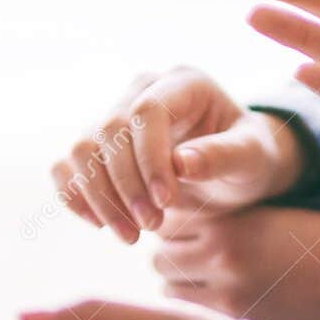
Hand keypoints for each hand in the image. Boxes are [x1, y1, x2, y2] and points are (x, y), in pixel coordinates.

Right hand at [52, 68, 306, 243]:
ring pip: (82, 150)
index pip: (148, 111)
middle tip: (152, 227)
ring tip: (131, 236)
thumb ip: (224, 156)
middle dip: (125, 186)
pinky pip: (66, 165)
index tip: (166, 203)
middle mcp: (143, 90)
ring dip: (99, 198)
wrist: (233, 170)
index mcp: (185, 83)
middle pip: (109, 130)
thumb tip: (182, 163)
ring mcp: (115, 114)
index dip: (149, 159)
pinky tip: (101, 225)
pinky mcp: (98, 144)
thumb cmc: (249, 159)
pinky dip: (75, 196)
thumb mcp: (252, 159)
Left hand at [154, 206, 319, 319]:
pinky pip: (192, 316)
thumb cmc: (301, 237)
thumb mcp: (255, 216)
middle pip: (159, 260)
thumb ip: (209, 224)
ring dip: (179, 288)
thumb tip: (157, 237)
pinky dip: (196, 311)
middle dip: (171, 261)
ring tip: (206, 285)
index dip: (173, 230)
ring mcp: (229, 293)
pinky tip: (219, 303)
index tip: (189, 234)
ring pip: (168, 293)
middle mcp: (222, 255)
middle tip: (193, 263)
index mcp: (226, 220)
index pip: (166, 225)